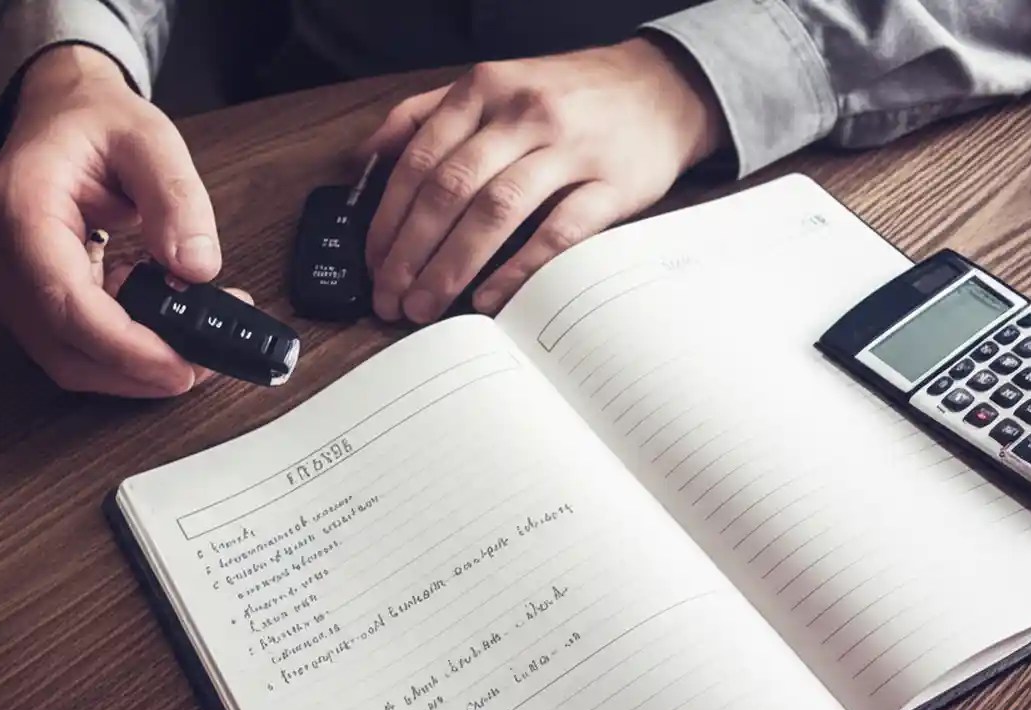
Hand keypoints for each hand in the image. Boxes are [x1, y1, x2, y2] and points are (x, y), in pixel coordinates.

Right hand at [0, 45, 235, 396]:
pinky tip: (154, 323)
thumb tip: (196, 268)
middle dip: (138, 367)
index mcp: (19, 206)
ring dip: (129, 364)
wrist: (57, 109)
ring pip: (61, 355)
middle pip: (61, 345)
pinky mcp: (15, 292)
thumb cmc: (94, 119)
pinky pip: (64, 341)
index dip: (125, 348)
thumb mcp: (151, 139)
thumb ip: (177, 199)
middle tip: (203, 362)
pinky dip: (115, 347)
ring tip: (189, 341)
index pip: (65, 302)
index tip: (180, 366)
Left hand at [358, 36, 727, 323]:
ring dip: (451, 266)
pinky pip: (557, 232)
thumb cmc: (568, 95)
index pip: (420, 158)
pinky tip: (488, 297)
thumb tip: (367, 154)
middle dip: (410, 252)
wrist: (662, 88)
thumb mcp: (495, 84)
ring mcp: (570, 149)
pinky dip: (517, 269)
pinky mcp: (612, 185)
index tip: (373, 261)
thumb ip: (427, 112)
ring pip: (496, 212)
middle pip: (450, 190)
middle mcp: (524, 113)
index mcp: (486, 89)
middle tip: (390, 295)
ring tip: (425, 304)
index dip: (389, 217)